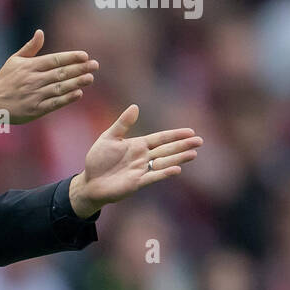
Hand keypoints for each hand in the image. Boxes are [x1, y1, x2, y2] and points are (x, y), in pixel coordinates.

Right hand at [0, 30, 98, 133]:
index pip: (55, 60)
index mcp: (30, 66)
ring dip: (77, 82)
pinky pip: (54, 103)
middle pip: (60, 73)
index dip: (71, 57)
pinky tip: (78, 93)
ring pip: (60, 87)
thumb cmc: (4, 80)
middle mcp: (33, 80)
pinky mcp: (35, 110)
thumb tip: (41, 32)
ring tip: (90, 78)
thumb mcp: (14, 60)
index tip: (84, 55)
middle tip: (95, 65)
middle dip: (79, 69)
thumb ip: (30, 48)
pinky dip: (67, 98)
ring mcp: (34, 96)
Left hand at [69, 104, 202, 216]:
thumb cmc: (98, 160)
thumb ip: (122, 124)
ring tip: (194, 154)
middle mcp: (143, 157)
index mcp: (138, 145)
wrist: (89, 182)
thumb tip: (135, 106)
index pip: (161, 138)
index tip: (190, 131)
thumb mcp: (108, 138)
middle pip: (167, 150)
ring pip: (164, 162)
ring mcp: (141, 170)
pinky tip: (177, 169)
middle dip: (183, 145)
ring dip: (179, 158)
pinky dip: (164, 173)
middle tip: (200, 141)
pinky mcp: (136, 183)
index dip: (175, 135)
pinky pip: (152, 177)